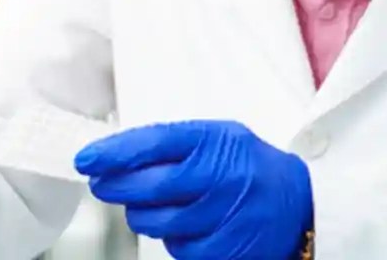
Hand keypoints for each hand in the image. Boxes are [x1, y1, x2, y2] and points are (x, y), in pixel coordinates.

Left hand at [76, 120, 312, 259]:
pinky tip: (184, 226)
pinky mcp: (229, 250)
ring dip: (142, 215)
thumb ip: (172, 144)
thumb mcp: (217, 137)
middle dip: (116, 186)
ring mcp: (228, 216)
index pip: (155, 144)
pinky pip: (180, 249)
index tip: (86, 159)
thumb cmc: (247, 166)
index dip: (114, 153)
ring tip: (152, 204)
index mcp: (217, 140)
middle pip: (150, 188)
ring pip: (159, 223)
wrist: (301, 203)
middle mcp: (224, 177)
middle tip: (102, 183)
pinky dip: (173, 239)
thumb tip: (113, 154)